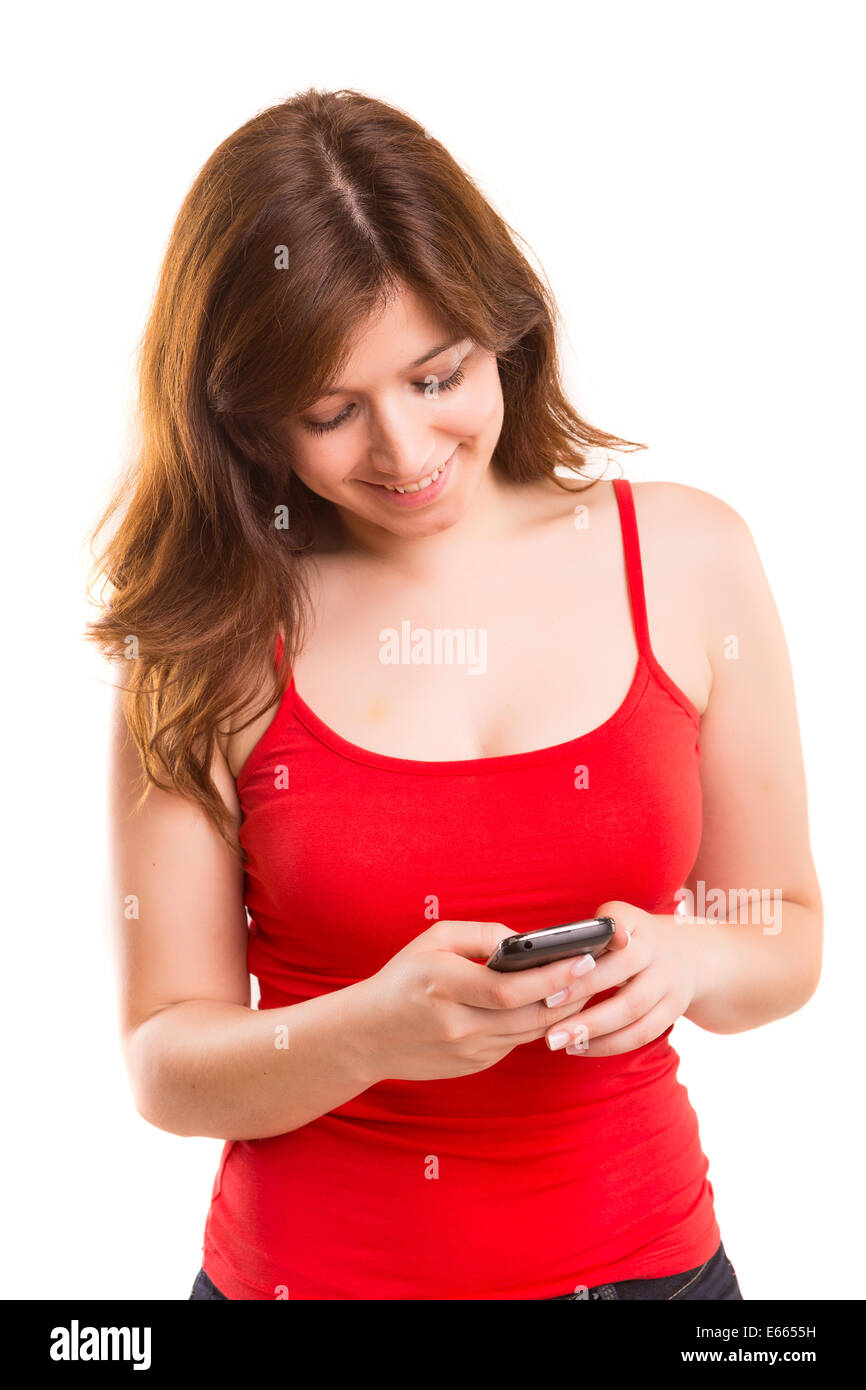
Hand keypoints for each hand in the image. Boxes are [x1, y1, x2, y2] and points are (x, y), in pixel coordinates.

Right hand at [355, 918, 605, 1082]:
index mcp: (443, 985)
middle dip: (570, 992)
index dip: (553, 977)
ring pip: (530, 1033)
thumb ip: (482, 934)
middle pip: (529, 1015)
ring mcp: (468, 1051)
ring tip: (583, 984)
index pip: (510, 989)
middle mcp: (457, 1024)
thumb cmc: (403, 978)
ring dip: (561, 1010)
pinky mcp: (474, 1065)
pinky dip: (537, 1023)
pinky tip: (551, 1004)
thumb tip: (527, 943)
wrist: (366, 1035)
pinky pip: (516, 1042)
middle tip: (596, 970)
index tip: (583, 958)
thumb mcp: (433, 940)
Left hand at [543, 901, 702, 1057]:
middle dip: (581, 992)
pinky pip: (641, 1034)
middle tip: (544, 1006)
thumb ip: (592, 931)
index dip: (600, 941)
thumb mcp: (620, 919)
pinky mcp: (673, 1011)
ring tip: (556, 1039)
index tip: (567, 961)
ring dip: (592, 1030)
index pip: (618, 930)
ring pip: (632, 1011)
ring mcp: (670, 985)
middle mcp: (658, 954)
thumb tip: (548, 954)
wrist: (691, 955)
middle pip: (621, 972)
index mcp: (639, 926)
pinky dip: (609, 1044)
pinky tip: (579, 1048)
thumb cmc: (633, 937)